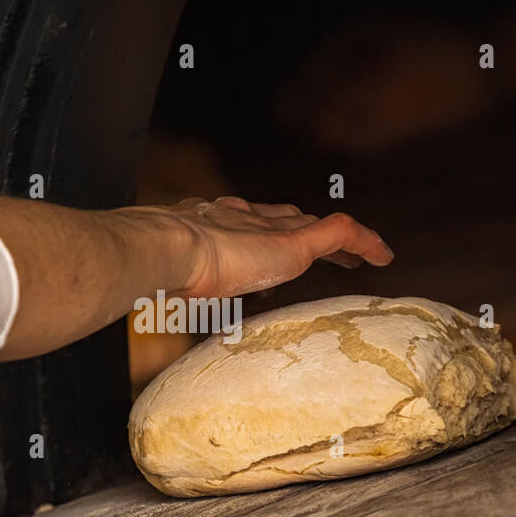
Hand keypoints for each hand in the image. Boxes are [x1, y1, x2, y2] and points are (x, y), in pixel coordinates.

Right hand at [117, 196, 393, 299]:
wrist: (165, 249)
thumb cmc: (154, 271)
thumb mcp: (158, 280)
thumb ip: (154, 285)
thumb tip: (131, 296)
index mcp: (212, 228)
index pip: (245, 227)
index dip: (261, 234)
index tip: (266, 249)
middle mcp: (244, 220)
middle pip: (285, 220)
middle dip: (304, 229)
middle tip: (324, 242)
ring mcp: (270, 229)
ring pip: (318, 227)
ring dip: (342, 239)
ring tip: (365, 253)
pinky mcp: (294, 242)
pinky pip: (341, 233)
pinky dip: (363, 242)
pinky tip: (383, 255)